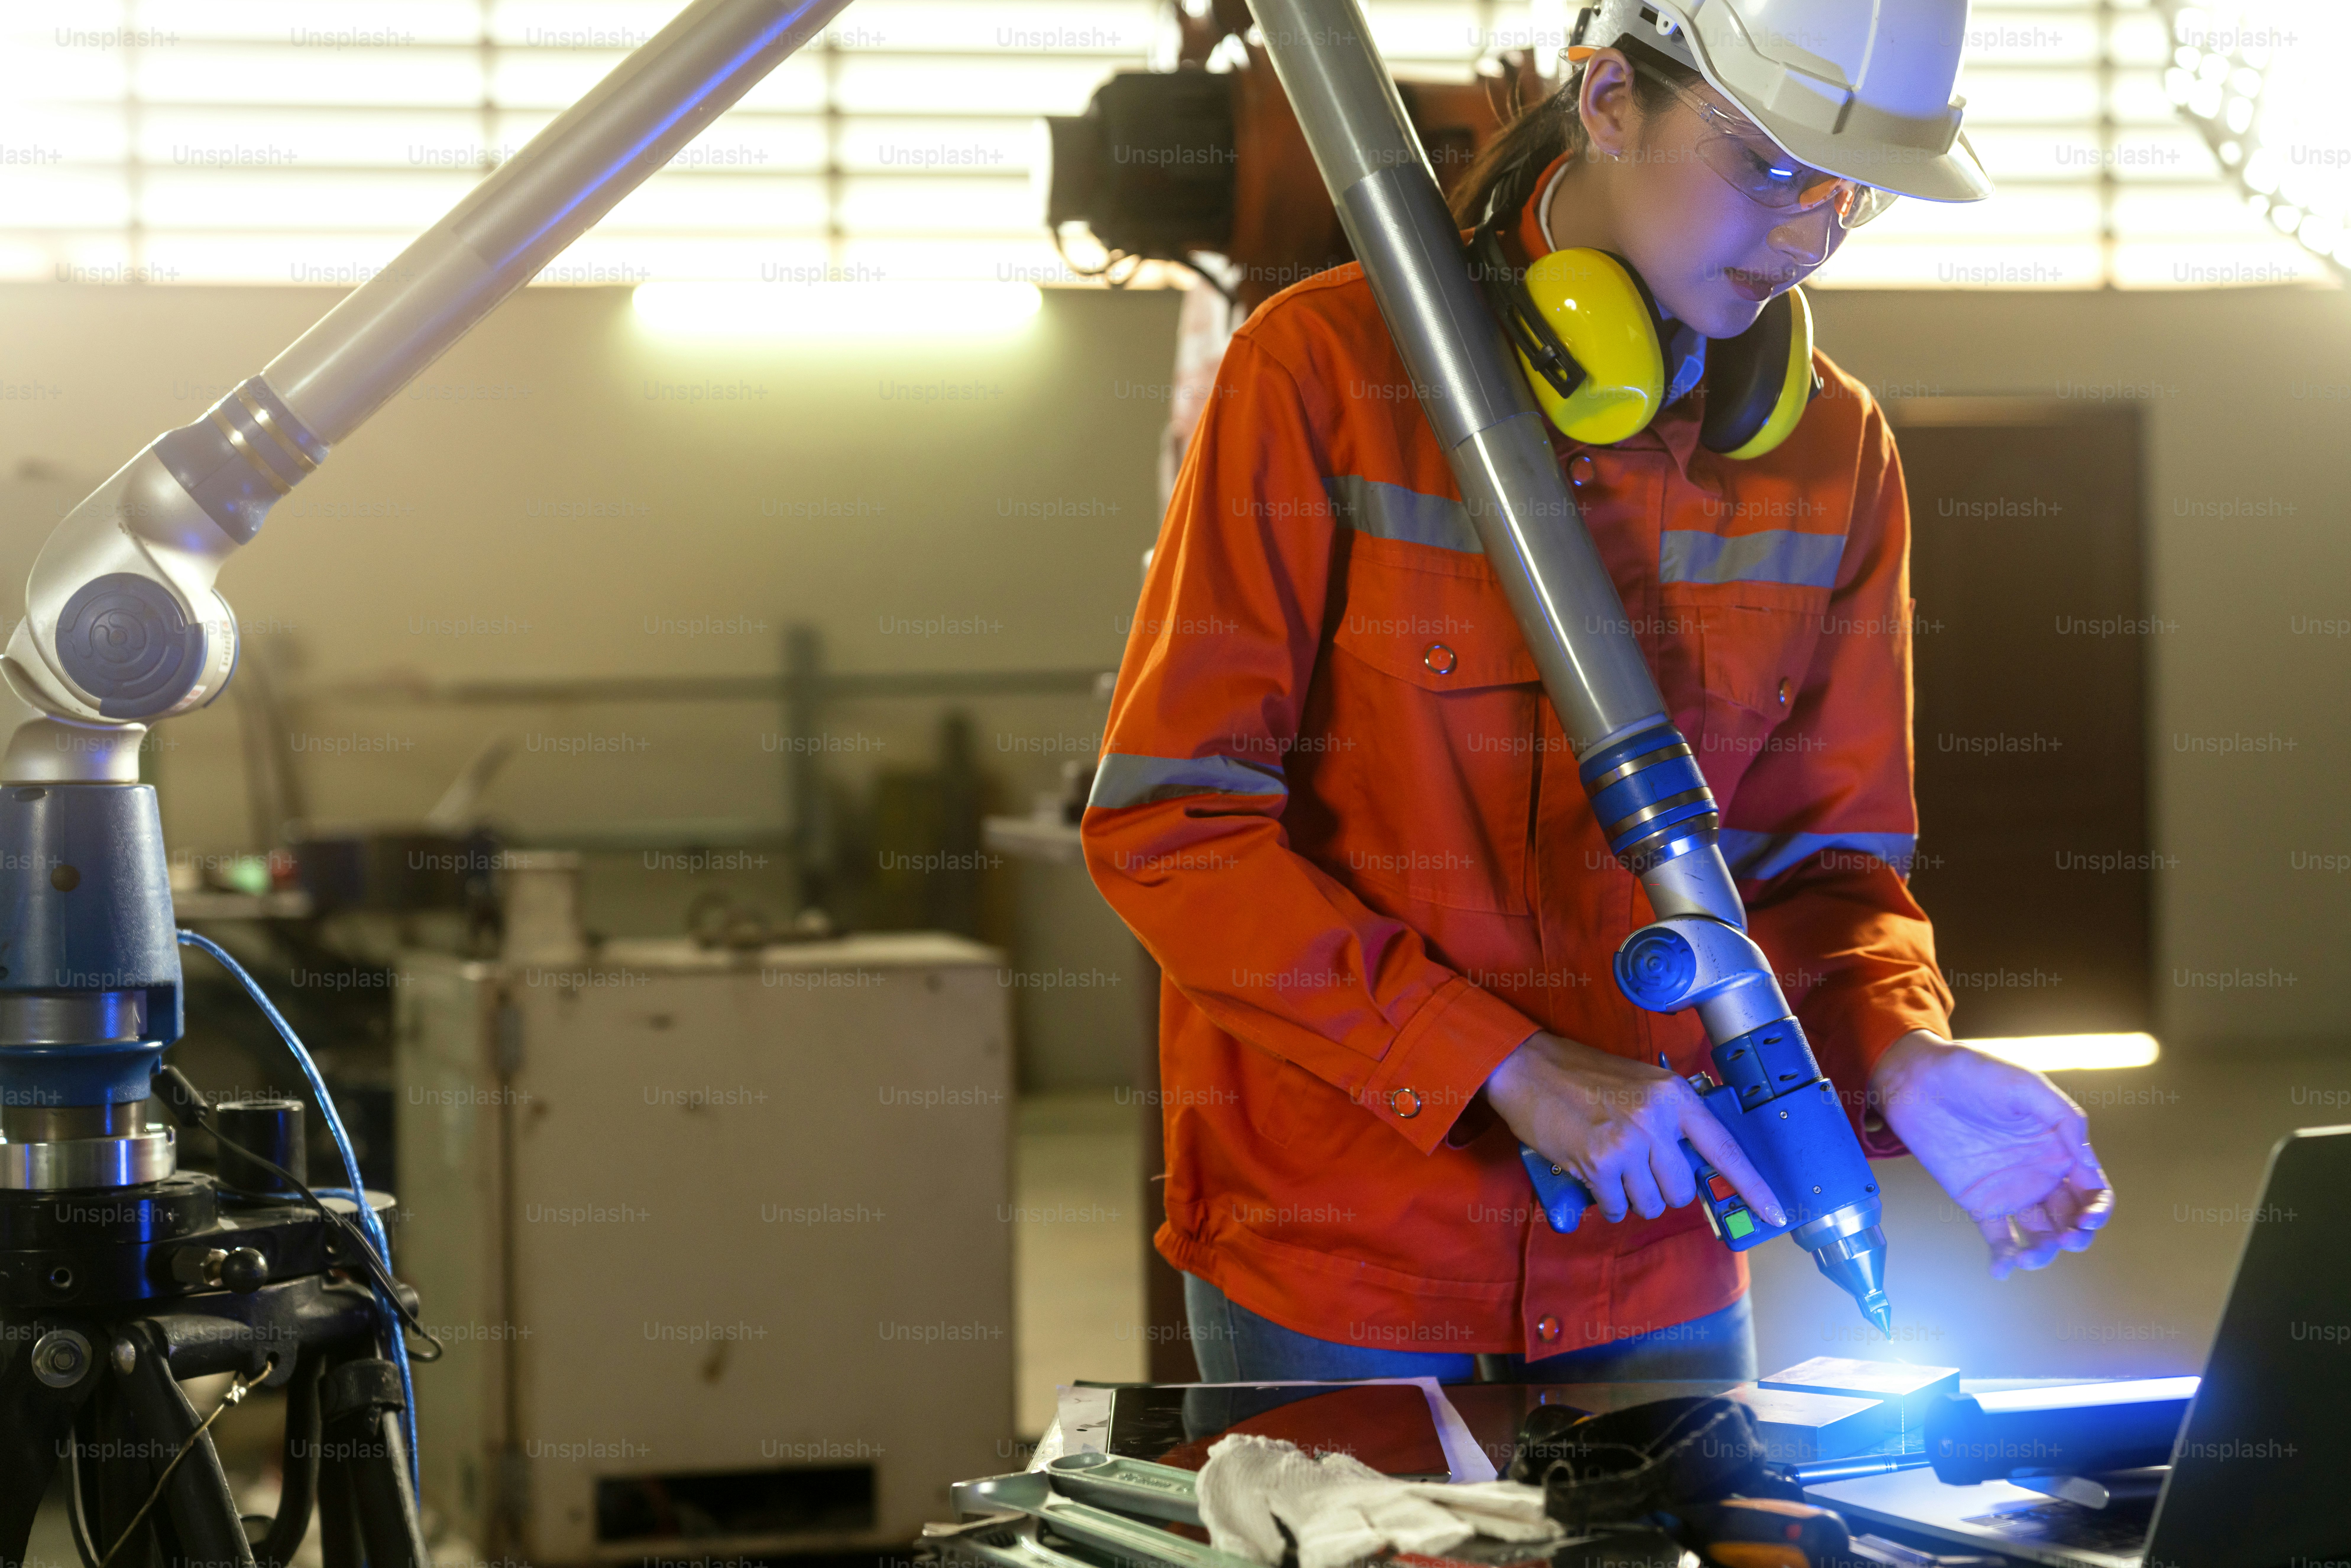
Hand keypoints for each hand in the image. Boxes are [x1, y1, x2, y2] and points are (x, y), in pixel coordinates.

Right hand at [1485, 1032, 1784, 1225]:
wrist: (1528, 1066)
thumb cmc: (1583, 1076)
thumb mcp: (1641, 1086)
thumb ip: (1670, 1120)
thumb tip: (1692, 1165)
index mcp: (1674, 1096)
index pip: (1725, 1150)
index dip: (1754, 1187)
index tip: (1776, 1215)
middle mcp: (1656, 1120)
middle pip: (1682, 1188)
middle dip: (1661, 1188)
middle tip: (1637, 1167)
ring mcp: (1627, 1143)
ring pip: (1650, 1203)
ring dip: (1632, 1196)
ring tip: (1611, 1168)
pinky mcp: (1597, 1164)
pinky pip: (1616, 1207)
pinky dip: (1607, 1202)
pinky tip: (1594, 1177)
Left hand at [1870, 1029, 2113, 1278]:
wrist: (1918, 1080)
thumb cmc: (1973, 1073)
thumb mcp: (2026, 1086)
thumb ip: (2063, 1118)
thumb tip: (2087, 1159)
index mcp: (2059, 1147)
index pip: (2092, 1187)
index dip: (2098, 1208)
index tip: (2088, 1218)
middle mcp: (2040, 1174)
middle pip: (2072, 1217)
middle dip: (2077, 1235)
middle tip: (2068, 1239)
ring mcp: (2011, 1190)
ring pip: (2040, 1233)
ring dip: (2044, 1251)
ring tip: (2031, 1257)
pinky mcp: (1980, 1201)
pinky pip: (1998, 1236)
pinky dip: (2003, 1256)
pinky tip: (2002, 1269)